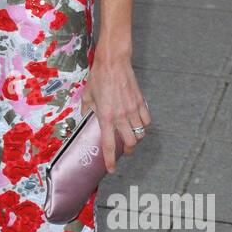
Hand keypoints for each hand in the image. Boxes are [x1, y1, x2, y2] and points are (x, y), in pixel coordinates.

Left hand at [80, 58, 150, 172]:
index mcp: (105, 117)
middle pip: (131, 143)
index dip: (110, 160)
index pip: (109, 145)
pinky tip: (138, 123)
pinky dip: (144, 125)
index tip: (112, 169)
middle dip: (128, 150)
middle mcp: (121, 116)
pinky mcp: (141, 102)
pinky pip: (147, 120)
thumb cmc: (98, 77)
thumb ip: (86, 110)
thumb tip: (84, 117)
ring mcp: (133, 109)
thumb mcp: (87, 95)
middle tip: (125, 150)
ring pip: (140, 133)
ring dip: (136, 138)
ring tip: (131, 136)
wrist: (113, 62)